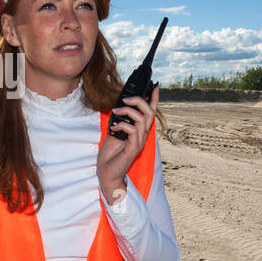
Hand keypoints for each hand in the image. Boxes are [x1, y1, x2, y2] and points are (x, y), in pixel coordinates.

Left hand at [96, 84, 158, 199]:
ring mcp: (139, 142)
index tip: (154, 86)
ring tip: (115, 112)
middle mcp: (142, 135)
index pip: (150, 112)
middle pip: (150, 112)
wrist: (107, 174)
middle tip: (125, 99)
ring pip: (142, 119)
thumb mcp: (114, 133)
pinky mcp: (133, 148)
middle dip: (139, 101)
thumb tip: (119, 108)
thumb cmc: (110, 155)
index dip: (154, 99)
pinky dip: (122, 125)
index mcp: (139, 131)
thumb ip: (120, 122)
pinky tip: (113, 128)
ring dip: (127, 112)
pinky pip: (132, 131)